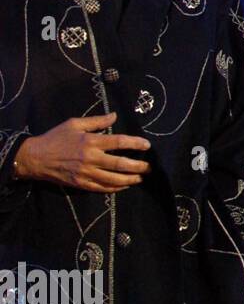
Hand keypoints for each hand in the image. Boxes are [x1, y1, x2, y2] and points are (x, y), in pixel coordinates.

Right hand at [12, 112, 150, 192]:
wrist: (34, 158)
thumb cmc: (55, 138)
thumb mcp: (74, 124)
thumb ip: (97, 121)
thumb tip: (115, 115)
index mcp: (90, 141)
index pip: (119, 142)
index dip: (135, 143)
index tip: (147, 145)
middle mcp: (90, 158)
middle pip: (120, 164)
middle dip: (138, 166)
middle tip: (149, 167)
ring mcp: (86, 173)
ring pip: (113, 179)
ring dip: (130, 179)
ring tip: (141, 178)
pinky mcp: (81, 184)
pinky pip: (102, 188)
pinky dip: (115, 188)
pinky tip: (124, 186)